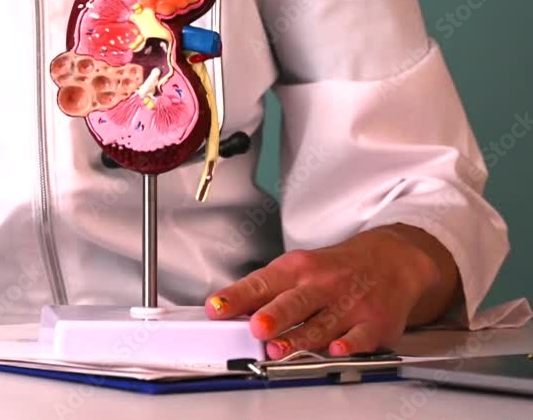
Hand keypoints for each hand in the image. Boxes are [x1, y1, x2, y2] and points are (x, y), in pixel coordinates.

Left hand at [204, 224, 460, 358]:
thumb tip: (226, 310)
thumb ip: (264, 291)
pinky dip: (349, 344)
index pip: (262, 283)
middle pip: (294, 302)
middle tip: (256, 327)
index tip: (218, 308)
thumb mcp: (296, 268)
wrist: (392, 260)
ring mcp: (350, 304)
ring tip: (278, 349)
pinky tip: (337, 349)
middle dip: (274, 315)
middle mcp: (323, 284)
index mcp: (298, 269)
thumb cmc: (335, 269)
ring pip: (322, 324)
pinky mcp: (374, 323)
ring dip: (300, 338)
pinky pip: (360, 336)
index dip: (238, 297)